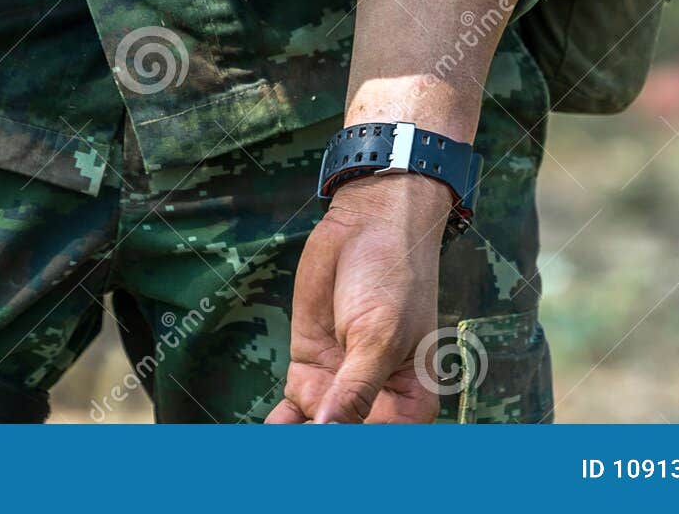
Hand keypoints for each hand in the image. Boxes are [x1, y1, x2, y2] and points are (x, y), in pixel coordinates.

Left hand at [267, 173, 451, 423]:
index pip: (381, 443)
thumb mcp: (379, 336)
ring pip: (315, 431)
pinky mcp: (311, 367)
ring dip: (297, 443)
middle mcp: (376, 402)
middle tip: (299, 444)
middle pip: (345, 441)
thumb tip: (330, 434)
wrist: (368, 225)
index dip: (354, 448)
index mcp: (411, 403)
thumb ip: (356, 389)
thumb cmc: (392, 277)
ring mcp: (340, 386)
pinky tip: (267, 435)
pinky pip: (293, 410)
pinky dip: (281, 426)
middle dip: (323, 447)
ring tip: (270, 455)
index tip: (329, 441)